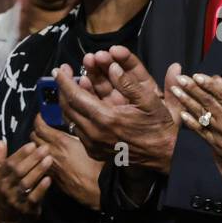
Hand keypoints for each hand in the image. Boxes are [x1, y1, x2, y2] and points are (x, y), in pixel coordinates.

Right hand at [0, 138, 51, 222]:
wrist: (8, 220)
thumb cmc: (6, 192)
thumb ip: (0, 159)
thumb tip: (0, 142)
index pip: (9, 163)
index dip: (21, 153)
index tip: (32, 144)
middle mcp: (5, 188)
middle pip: (19, 171)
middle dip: (33, 159)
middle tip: (45, 148)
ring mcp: (15, 199)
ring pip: (27, 183)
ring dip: (39, 170)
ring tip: (50, 159)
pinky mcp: (26, 209)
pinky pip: (34, 197)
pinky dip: (41, 188)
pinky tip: (49, 178)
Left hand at [31, 113, 102, 209]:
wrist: (96, 190)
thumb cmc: (98, 166)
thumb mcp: (91, 144)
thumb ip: (80, 134)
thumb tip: (76, 125)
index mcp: (61, 141)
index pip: (40, 126)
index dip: (38, 118)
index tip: (41, 115)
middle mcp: (51, 152)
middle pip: (33, 137)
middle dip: (36, 130)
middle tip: (43, 128)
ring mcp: (49, 165)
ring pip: (34, 151)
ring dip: (36, 145)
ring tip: (45, 141)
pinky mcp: (50, 176)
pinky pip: (39, 163)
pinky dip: (40, 158)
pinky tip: (49, 156)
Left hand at [56, 47, 181, 171]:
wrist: (163, 156)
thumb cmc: (158, 127)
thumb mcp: (150, 101)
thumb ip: (129, 83)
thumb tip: (113, 66)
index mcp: (106, 119)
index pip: (75, 96)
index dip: (64, 81)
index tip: (58, 69)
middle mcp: (94, 133)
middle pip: (67, 107)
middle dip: (62, 88)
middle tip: (63, 73)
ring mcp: (93, 144)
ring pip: (70, 119)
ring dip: (68, 101)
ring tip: (71, 85)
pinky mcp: (94, 151)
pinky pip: (77, 129)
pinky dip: (76, 114)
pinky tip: (81, 104)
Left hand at [174, 72, 221, 206]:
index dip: (211, 85)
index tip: (199, 75)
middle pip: (210, 102)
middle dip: (194, 89)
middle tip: (181, 78)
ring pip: (202, 115)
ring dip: (188, 102)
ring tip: (176, 91)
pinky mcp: (217, 146)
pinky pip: (202, 132)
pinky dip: (192, 123)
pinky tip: (182, 114)